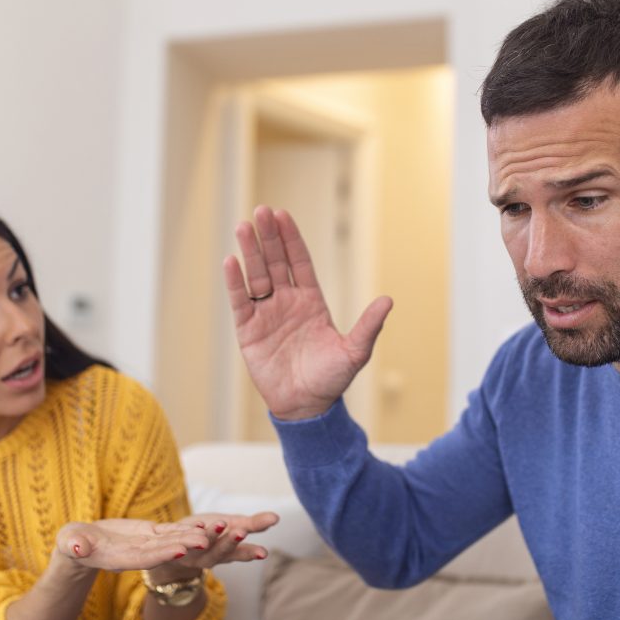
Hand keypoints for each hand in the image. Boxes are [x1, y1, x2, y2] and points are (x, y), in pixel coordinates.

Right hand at [54, 519, 208, 572]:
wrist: (81, 544)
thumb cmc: (72, 543)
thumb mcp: (70, 543)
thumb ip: (74, 546)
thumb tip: (78, 548)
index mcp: (118, 559)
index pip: (143, 558)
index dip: (161, 554)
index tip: (179, 550)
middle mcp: (137, 554)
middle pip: (163, 551)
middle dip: (184, 546)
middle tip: (205, 542)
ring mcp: (145, 545)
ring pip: (171, 540)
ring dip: (191, 537)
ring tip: (210, 532)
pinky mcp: (149, 534)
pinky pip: (169, 531)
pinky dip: (184, 528)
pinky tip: (202, 525)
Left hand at [149, 512, 279, 581]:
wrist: (178, 543)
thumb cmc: (211, 533)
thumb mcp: (235, 525)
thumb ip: (254, 524)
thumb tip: (277, 517)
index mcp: (229, 552)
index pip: (242, 554)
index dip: (251, 553)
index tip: (264, 553)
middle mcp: (213, 556)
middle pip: (223, 552)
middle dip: (232, 542)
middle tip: (241, 531)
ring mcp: (195, 554)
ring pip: (204, 547)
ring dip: (213, 535)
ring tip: (221, 523)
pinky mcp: (179, 548)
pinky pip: (185, 540)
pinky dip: (191, 532)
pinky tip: (198, 524)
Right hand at [223, 206, 392, 419]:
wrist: (306, 407)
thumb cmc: (331, 379)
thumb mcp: (354, 352)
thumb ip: (368, 326)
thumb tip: (388, 301)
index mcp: (311, 302)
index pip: (299, 263)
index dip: (291, 239)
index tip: (283, 216)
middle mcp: (286, 303)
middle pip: (275, 262)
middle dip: (269, 237)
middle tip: (261, 212)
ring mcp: (266, 315)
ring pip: (256, 276)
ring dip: (250, 252)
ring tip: (244, 227)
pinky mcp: (248, 331)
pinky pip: (240, 301)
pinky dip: (235, 282)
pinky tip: (232, 261)